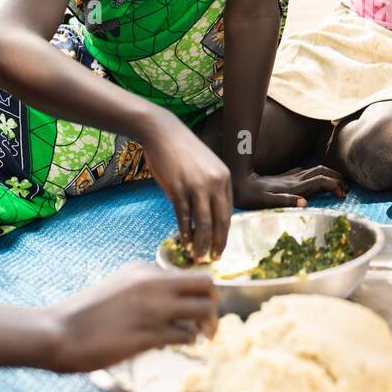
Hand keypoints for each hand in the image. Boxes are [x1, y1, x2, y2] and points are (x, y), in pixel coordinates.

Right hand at [44, 261, 216, 372]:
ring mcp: (153, 308)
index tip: (195, 306)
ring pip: (204, 310)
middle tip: (207, 322)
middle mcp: (153, 284)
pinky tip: (174, 343)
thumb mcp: (118, 287)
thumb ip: (146, 289)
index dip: (199, 292)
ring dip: (205, 325)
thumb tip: (173, 304)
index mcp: (144, 270)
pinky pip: (187, 334)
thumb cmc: (85, 314)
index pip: (190, 273)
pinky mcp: (149, 334)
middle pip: (207, 285)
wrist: (57, 332)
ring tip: (196, 335)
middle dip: (213, 304)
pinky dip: (187, 340)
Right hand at [142, 111, 232, 261]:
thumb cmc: (183, 151)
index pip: (228, 213)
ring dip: (201, 243)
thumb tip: (209, 214)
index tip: (220, 247)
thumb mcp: (206, 166)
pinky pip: (184, 216)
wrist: (163, 133)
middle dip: (217, 243)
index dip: (224, 233)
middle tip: (213, 259)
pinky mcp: (178, 188)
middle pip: (220, 221)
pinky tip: (184, 242)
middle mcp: (214, 183)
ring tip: (198, 257)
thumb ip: (211, 188)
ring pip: (203, 223)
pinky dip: (185, 232)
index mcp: (224, 178)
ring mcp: (196, 186)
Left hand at [233, 165, 346, 208]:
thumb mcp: (267, 202)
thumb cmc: (252, 197)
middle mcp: (295, 179)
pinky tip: (319, 180)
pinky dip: (319, 174)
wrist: (239, 183)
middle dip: (337, 177)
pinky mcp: (286, 177)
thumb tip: (304, 203)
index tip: (342, 194)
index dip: (334, 184)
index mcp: (294, 186)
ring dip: (331, 174)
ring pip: (317, 170)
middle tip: (346, 189)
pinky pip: (307, 172)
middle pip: (323, 171)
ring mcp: (291, 177)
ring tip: (339, 184)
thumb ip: (285, 202)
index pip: (321, 180)